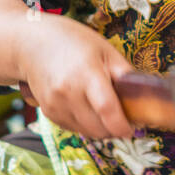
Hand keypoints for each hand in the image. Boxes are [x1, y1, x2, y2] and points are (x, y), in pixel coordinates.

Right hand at [16, 10, 136, 139]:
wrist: (30, 44)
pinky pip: (73, 128)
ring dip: (100, 129)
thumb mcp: (104, 49)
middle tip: (123, 119)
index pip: (107, 109)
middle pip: (98, 127)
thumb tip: (144, 96)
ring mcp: (55, 104)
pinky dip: (85, 125)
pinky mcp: (48, 112)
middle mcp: (68, 92)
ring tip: (106, 112)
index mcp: (87, 73)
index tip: (132, 129)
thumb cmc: (71, 41)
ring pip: (86, 132)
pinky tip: (87, 108)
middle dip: (114, 129)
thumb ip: (124, 73)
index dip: (122, 125)